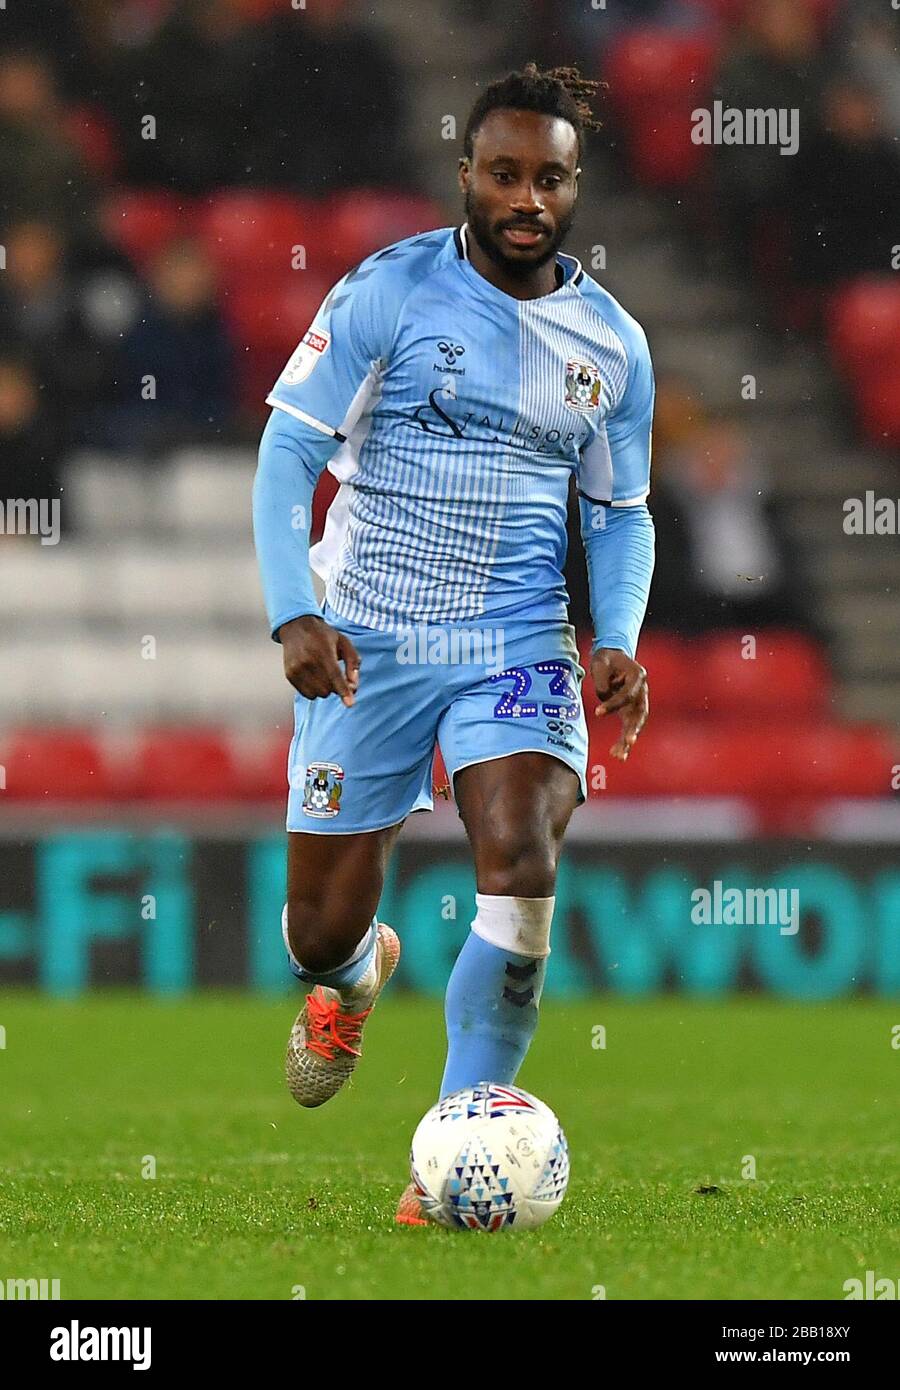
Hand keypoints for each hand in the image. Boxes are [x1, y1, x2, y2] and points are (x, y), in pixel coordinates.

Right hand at [278, 615, 360, 706]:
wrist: (296, 626)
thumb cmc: (324, 635)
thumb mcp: (344, 642)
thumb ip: (353, 663)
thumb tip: (354, 686)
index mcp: (323, 651)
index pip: (335, 676)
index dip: (344, 690)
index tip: (350, 704)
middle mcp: (308, 661)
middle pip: (328, 689)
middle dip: (336, 687)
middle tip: (336, 676)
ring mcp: (297, 669)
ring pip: (318, 694)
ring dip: (325, 689)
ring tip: (324, 674)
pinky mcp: (290, 675)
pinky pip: (307, 694)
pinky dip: (314, 690)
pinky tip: (314, 677)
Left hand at [591, 647, 647, 761]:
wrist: (612, 657)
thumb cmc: (605, 658)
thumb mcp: (600, 663)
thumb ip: (602, 680)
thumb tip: (604, 698)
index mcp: (638, 675)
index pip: (627, 695)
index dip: (613, 705)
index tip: (597, 713)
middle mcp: (642, 691)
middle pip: (639, 713)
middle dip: (633, 729)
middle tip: (628, 743)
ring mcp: (638, 702)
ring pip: (636, 724)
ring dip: (628, 741)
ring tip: (619, 756)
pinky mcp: (631, 711)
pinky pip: (629, 727)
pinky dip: (623, 741)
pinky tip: (617, 753)